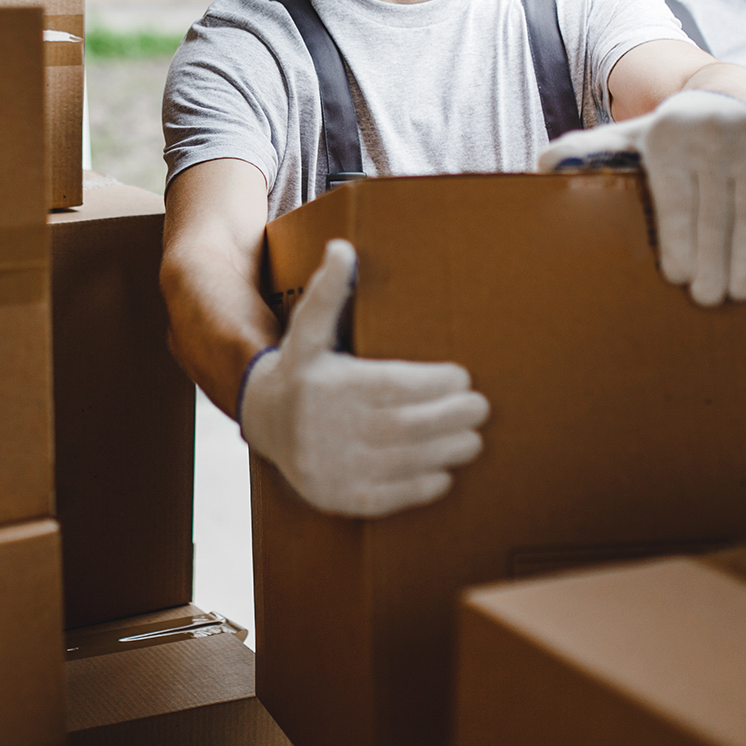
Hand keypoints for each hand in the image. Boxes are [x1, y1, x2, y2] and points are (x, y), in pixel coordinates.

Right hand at [239, 240, 489, 517]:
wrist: (263, 421)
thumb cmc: (302, 370)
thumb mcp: (308, 330)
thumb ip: (327, 292)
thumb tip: (342, 249)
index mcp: (323, 383)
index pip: (391, 385)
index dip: (434, 383)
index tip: (463, 376)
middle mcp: (323, 427)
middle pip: (404, 426)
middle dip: (451, 418)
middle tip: (481, 407)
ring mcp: (328, 466)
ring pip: (401, 461)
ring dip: (446, 451)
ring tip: (473, 439)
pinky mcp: (335, 497)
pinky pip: (387, 497)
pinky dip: (421, 487)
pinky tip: (444, 474)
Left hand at [536, 89, 745, 306]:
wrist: (722, 96)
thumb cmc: (662, 136)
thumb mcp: (623, 137)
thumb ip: (584, 153)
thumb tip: (542, 167)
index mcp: (668, 134)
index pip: (676, 198)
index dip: (678, 241)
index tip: (676, 278)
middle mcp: (713, 133)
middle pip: (715, 210)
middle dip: (714, 259)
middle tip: (708, 299)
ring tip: (738, 293)